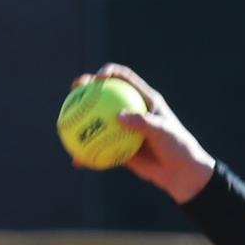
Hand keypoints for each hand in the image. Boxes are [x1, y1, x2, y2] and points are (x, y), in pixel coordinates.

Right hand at [71, 63, 217, 202]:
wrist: (182, 172)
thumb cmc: (177, 147)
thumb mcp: (163, 132)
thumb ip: (143, 123)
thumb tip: (118, 117)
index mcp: (144, 100)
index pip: (124, 78)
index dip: (109, 72)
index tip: (97, 78)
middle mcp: (131, 111)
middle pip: (104, 95)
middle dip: (86, 88)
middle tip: (74, 89)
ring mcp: (123, 129)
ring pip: (97, 121)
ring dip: (79, 120)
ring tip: (63, 122)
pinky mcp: (119, 146)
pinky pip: (99, 147)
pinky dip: (88, 153)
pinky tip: (77, 160)